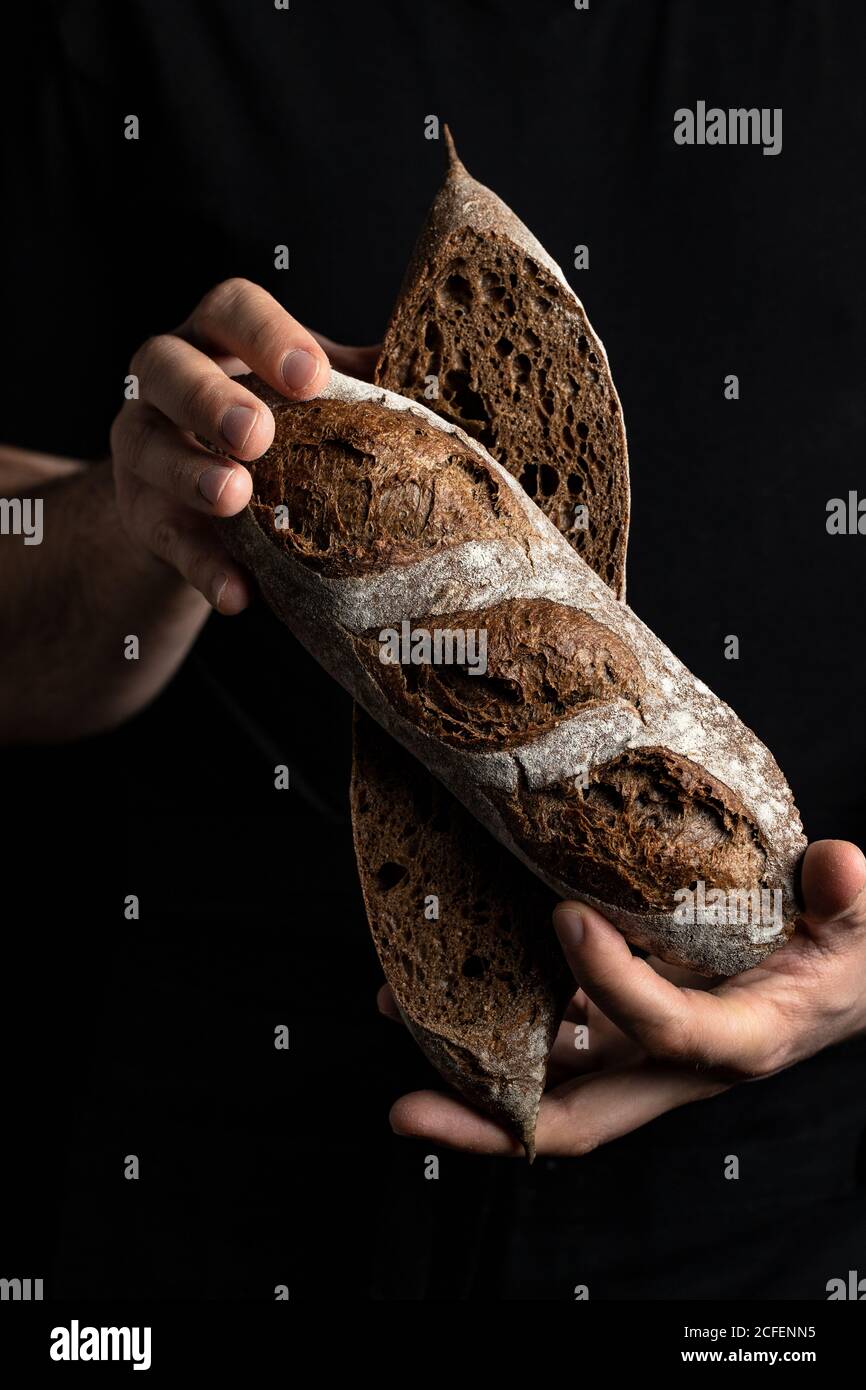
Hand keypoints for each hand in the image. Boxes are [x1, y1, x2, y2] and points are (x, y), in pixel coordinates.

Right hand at [110, 278, 378, 612]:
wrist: (209, 507)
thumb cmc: (281, 432)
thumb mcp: (316, 401)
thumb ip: (364, 387)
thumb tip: (441, 386)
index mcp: (221, 335)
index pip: (232, 308)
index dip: (267, 335)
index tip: (311, 376)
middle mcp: (168, 376)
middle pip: (168, 365)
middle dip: (210, 398)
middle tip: (256, 435)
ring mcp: (141, 443)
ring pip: (145, 444)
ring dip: (188, 471)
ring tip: (233, 498)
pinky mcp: (139, 511)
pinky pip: (160, 537)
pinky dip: (199, 566)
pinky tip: (236, 592)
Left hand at [386, 839, 865, 1156]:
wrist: (837, 981)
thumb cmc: (842, 959)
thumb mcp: (856, 930)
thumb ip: (849, 901)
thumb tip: (841, 863)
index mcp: (737, 1042)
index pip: (667, 1034)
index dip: (615, 986)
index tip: (568, 916)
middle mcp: (672, 1064)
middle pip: (575, 1116)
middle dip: (490, 1122)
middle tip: (407, 1108)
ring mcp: (636, 1047)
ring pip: (546, 1074)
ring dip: (470, 1054)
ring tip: (396, 1004)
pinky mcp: (618, 1020)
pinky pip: (549, 1027)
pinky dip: (499, 1007)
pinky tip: (449, 966)